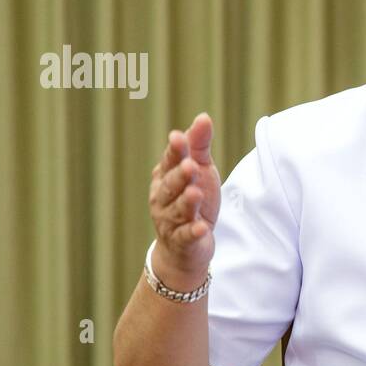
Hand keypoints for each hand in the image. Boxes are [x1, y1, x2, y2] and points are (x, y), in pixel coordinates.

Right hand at [148, 112, 220, 290]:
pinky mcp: (182, 242)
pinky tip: (202, 227)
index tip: (179, 137)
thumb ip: (199, 146)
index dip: (175, 151)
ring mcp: (170, 221)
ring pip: (177, 210)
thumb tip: (203, 117)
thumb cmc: (193, 201)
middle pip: (171, 185)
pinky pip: (186, 236)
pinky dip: (193, 232)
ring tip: (195, 193)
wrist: (186, 248)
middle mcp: (163, 198)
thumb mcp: (200, 171)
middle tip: (190, 165)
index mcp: (165, 177)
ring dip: (186, 202)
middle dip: (179, 175)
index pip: (170, 161)